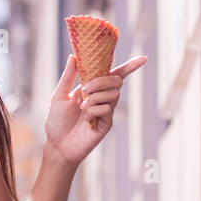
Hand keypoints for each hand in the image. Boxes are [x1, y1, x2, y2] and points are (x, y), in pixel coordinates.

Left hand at [45, 53, 146, 167]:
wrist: (57, 144)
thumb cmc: (57, 121)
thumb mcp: (59, 95)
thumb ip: (68, 76)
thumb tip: (73, 56)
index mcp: (92, 88)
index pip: (114, 75)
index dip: (129, 67)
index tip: (143, 59)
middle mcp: (102, 98)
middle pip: (116, 81)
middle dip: (101, 82)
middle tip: (84, 91)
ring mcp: (106, 111)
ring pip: (113, 94)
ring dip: (96, 98)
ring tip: (82, 108)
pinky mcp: (107, 123)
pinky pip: (108, 109)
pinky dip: (94, 111)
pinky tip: (86, 120)